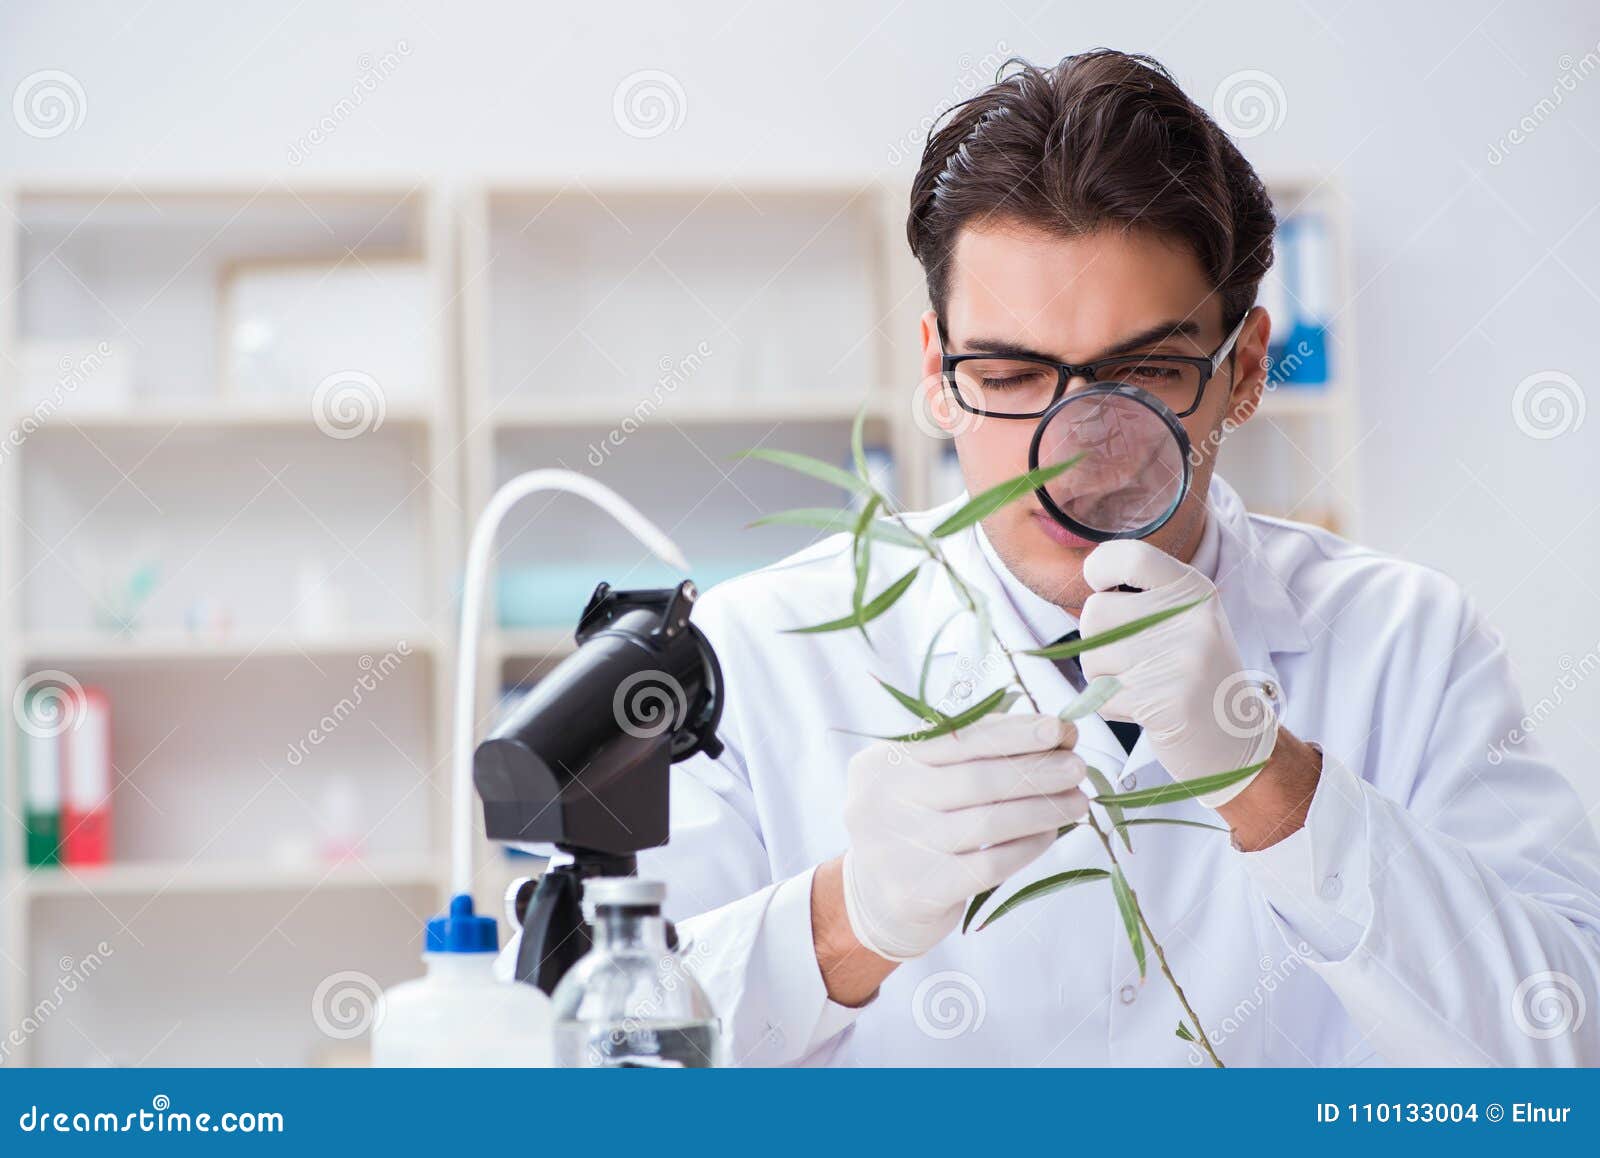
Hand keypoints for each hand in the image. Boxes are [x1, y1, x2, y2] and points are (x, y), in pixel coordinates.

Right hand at [840, 713, 1088, 962]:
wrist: (869, 901)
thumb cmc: (910, 827)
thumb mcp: (918, 781)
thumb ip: (967, 756)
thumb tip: (1047, 734)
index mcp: (884, 761)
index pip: (958, 738)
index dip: (1013, 732)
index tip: (1058, 728)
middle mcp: (884, 800)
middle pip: (977, 778)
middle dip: (1036, 770)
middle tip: (1077, 766)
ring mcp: (899, 847)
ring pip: (989, 822)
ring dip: (1042, 809)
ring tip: (1077, 801)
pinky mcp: (920, 891)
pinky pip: (990, 864)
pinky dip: (1027, 846)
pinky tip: (1049, 834)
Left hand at [1079, 538, 1277, 807]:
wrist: (1235, 738)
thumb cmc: (1192, 674)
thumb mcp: (1183, 621)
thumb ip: (1142, 598)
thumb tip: (1086, 579)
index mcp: (1193, 591)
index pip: (1132, 556)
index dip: (1100, 567)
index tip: (1100, 584)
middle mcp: (1191, 619)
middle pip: (1096, 612)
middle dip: (1097, 641)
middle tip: (1131, 661)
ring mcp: (1181, 661)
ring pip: (1092, 658)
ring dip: (1104, 679)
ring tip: (1145, 686)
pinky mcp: (1166, 702)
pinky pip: (1101, 697)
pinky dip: (1111, 707)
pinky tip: (1146, 710)